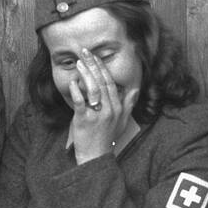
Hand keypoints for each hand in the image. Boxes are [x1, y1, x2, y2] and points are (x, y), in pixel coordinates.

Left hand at [64, 49, 139, 163]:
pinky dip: (76, 91)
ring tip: (79, 63)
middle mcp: (109, 109)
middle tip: (85, 52)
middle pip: (101, 82)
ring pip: (93, 90)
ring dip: (85, 74)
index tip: (95, 56)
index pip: (110, 83)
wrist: (96, 156)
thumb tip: (135, 90)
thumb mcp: (123, 121)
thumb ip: (128, 104)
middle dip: (93, 65)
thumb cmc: (107, 137)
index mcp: (117, 107)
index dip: (102, 68)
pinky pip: (80, 103)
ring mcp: (97, 115)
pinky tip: (73, 82)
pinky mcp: (84, 120)